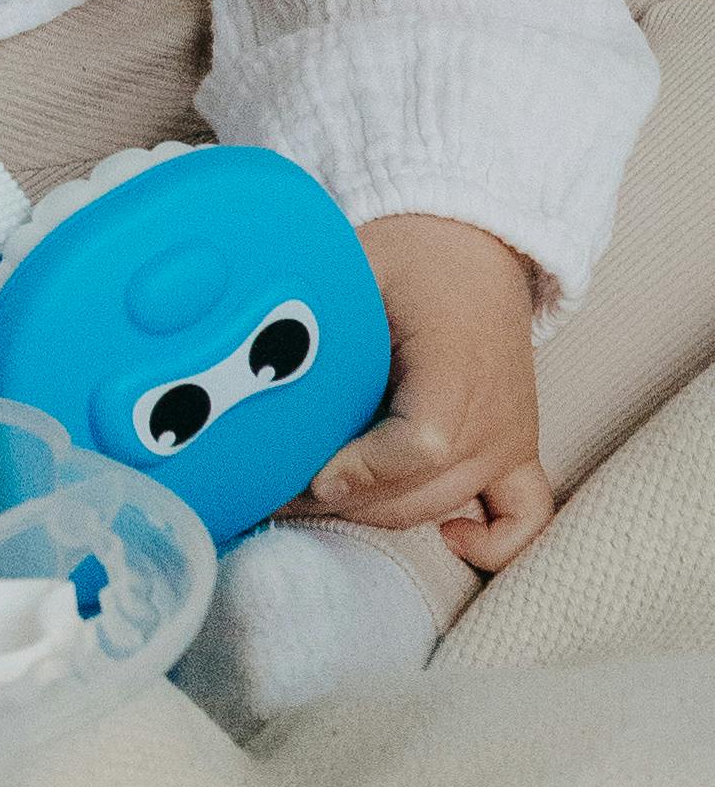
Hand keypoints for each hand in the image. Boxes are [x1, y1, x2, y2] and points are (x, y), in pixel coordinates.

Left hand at [305, 215, 551, 568]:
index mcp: (456, 366)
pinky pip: (524, 517)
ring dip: (377, 515)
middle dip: (345, 500)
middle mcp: (493, 415)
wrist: (474, 242)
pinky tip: (447, 537)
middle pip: (422, 490)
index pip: (419, 445)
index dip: (363, 468)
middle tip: (278, 492)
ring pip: (444, 506)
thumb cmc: (409, 255)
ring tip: (313, 500)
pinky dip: (492, 544)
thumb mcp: (360, 268)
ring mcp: (511, 439)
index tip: (311, 473)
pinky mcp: (520, 450)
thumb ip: (327, 318)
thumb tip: (261, 351)